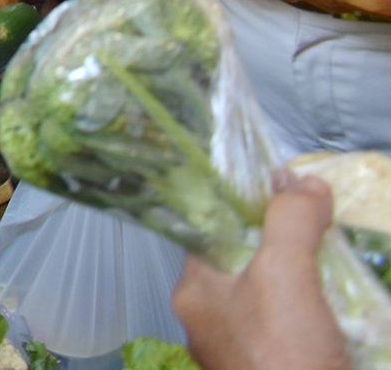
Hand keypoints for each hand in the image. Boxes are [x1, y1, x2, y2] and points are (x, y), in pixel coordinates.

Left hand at [174, 172, 348, 369]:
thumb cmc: (284, 355)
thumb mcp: (286, 273)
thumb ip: (290, 221)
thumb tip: (302, 183)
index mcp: (195, 293)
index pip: (213, 235)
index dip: (248, 213)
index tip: (286, 199)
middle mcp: (209, 325)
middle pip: (247, 268)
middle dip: (285, 252)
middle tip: (324, 236)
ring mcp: (241, 355)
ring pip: (272, 304)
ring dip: (305, 290)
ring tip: (337, 275)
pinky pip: (292, 337)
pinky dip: (316, 323)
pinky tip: (341, 318)